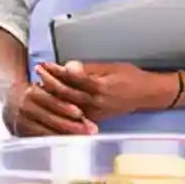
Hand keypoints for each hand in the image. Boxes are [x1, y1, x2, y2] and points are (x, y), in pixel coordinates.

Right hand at [4, 76, 96, 136]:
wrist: (9, 98)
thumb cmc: (34, 90)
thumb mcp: (43, 84)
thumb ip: (58, 88)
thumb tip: (80, 92)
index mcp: (30, 93)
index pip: (50, 101)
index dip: (66, 108)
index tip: (81, 114)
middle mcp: (24, 108)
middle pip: (50, 118)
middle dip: (71, 125)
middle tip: (89, 130)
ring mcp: (21, 123)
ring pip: (46, 131)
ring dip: (66, 135)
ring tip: (83, 137)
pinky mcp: (20, 134)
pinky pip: (40, 139)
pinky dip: (55, 141)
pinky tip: (68, 142)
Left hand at [41, 61, 174, 121]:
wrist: (146, 95)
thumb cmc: (130, 77)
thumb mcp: (111, 67)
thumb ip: (88, 69)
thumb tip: (68, 66)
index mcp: (100, 88)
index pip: (72, 79)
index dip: (56, 71)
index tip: (45, 64)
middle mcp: (96, 103)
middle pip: (66, 93)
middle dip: (49, 81)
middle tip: (38, 70)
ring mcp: (94, 114)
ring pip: (66, 105)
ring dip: (51, 94)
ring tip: (38, 84)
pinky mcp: (94, 119)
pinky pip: (73, 114)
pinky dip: (60, 106)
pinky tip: (51, 99)